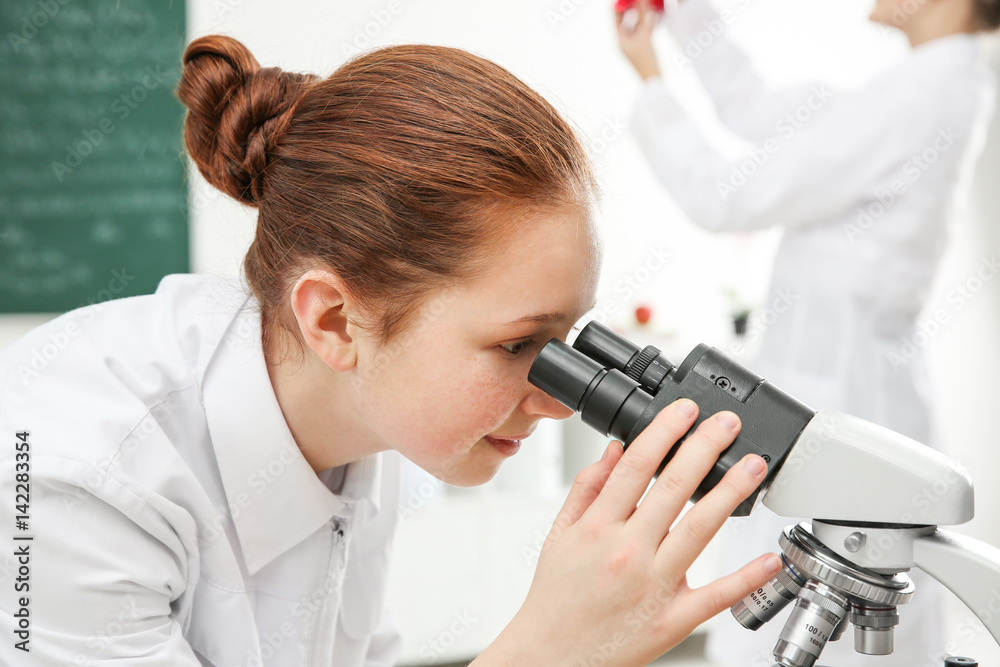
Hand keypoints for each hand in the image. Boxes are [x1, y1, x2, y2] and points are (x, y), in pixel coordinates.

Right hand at [474, 399, 781, 666]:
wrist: (554, 654)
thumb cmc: (557, 596)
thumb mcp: (559, 533)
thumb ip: (587, 489)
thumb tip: (616, 450)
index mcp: (597, 528)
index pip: (636, 465)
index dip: (664, 431)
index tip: (685, 410)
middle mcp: (627, 553)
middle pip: (674, 489)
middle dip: (705, 448)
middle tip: (728, 425)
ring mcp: (654, 587)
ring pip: (700, 530)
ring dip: (730, 493)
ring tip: (754, 466)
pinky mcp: (674, 620)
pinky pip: (717, 596)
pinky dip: (747, 577)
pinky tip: (770, 556)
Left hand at [617, 0, 662, 80]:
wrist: (654, 79)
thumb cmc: (646, 62)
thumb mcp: (645, 35)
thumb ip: (644, 16)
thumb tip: (641, 1)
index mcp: (620, 40)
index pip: (614, 19)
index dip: (617, 6)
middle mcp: (625, 42)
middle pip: (625, 20)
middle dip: (631, 8)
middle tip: (636, 0)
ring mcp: (634, 44)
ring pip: (636, 25)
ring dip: (641, 14)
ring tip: (646, 4)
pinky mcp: (644, 46)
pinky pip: (644, 30)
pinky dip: (648, 22)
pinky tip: (655, 15)